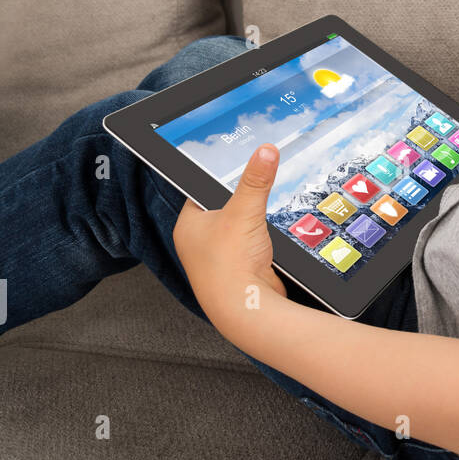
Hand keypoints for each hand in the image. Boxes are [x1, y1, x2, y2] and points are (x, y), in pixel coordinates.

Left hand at [172, 144, 287, 327]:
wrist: (246, 308)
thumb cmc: (229, 266)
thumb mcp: (245, 211)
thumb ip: (256, 180)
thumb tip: (265, 151)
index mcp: (188, 226)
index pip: (201, 192)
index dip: (219, 179)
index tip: (236, 166)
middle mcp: (199, 243)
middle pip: (224, 210)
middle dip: (242, 203)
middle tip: (256, 190)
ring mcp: (219, 258)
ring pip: (240, 229)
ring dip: (254, 224)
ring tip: (262, 219)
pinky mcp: (239, 270)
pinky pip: (252, 246)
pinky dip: (263, 242)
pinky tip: (270, 241)